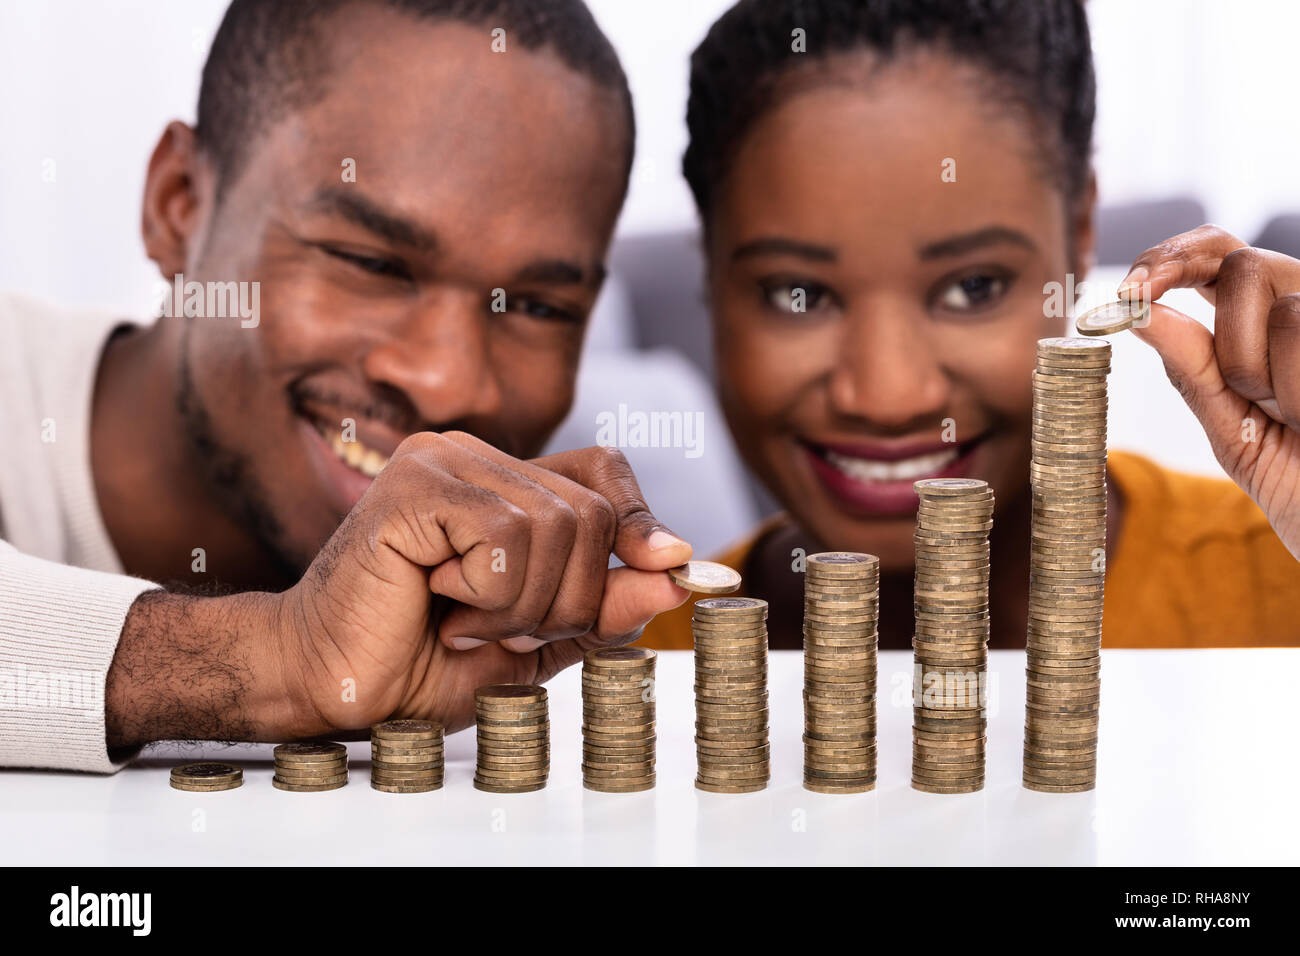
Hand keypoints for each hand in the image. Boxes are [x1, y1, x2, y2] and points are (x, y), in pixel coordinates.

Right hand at [279, 431, 691, 734]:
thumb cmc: (422, 662)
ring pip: (557, 526)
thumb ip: (602, 608)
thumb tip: (678, 574)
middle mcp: (475, 456)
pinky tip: (437, 601)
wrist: (331, 685)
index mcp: (504, 483)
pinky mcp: (414, 484)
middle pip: (592, 513)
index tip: (673, 569)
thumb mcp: (537, 641)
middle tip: (503, 631)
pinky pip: (506, 537)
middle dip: (569, 599)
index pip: (604, 471)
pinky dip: (489, 594)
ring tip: (465, 621)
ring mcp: (442, 461)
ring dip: (524, 605)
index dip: (643, 521)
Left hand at [1119, 224, 1299, 557]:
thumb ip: (1191, 370)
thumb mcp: (1232, 431)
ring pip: (1284, 311)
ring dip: (1276, 383)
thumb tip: (1137, 313)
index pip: (1212, 252)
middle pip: (1243, 266)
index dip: (1166, 258)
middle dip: (1233, 341)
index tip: (1129, 292)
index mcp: (1260, 319)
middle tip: (1257, 398)